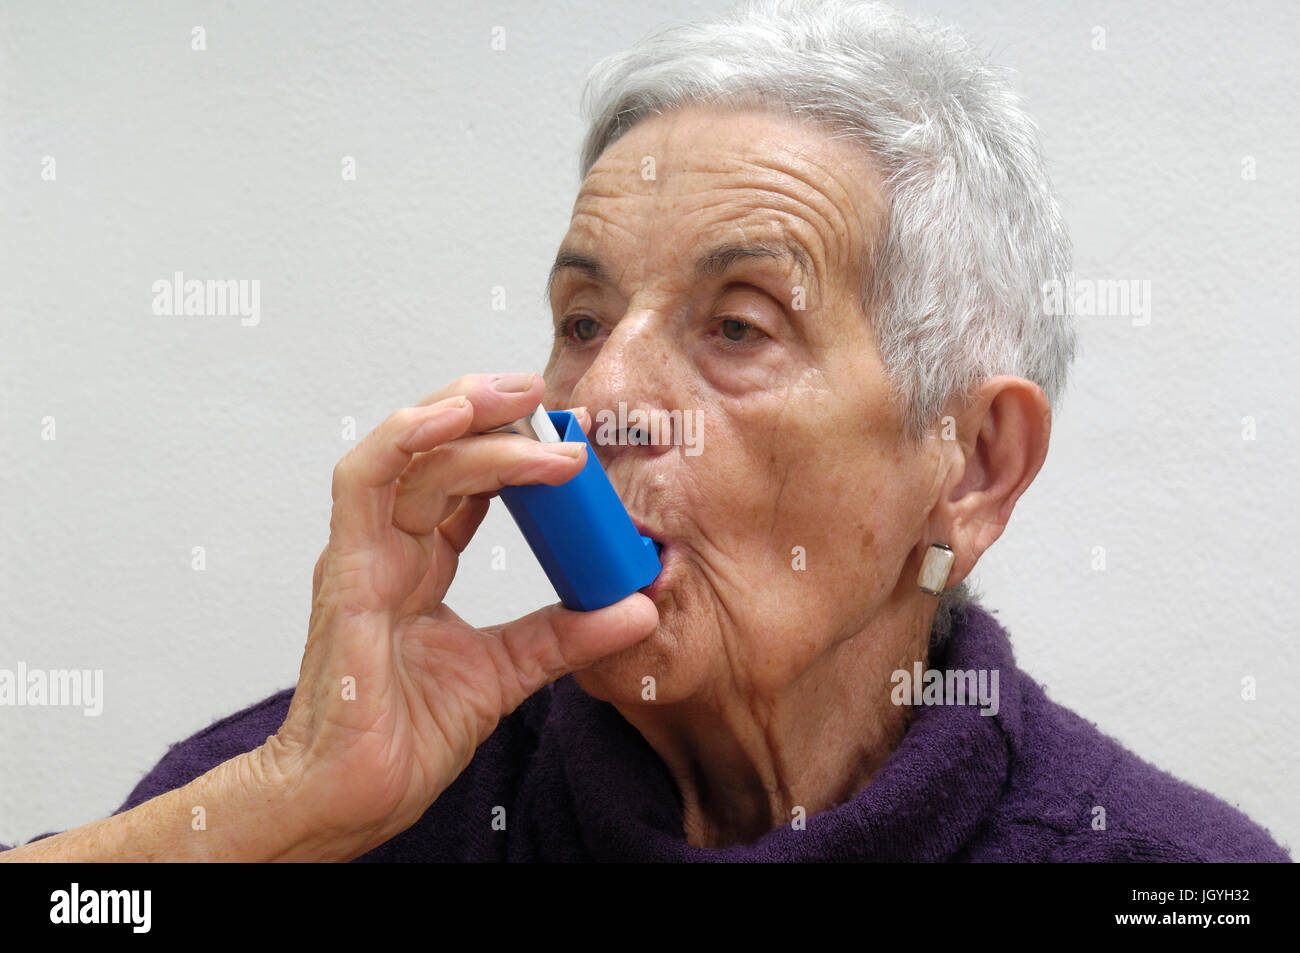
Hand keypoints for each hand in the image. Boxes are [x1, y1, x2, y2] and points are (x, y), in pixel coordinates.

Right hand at [268, 372, 658, 857]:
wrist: (354, 796)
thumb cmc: (407, 734)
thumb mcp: (509, 672)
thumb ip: (566, 633)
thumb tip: (639, 605)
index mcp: (418, 563)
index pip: (462, 482)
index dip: (512, 449)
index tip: (568, 438)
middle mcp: (387, 546)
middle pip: (433, 450)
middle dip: (489, 411)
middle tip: (547, 393)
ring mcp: (363, 553)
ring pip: (408, 453)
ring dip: (463, 414)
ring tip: (521, 397)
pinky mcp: (347, 570)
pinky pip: (366, 481)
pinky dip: (407, 438)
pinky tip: (455, 415)